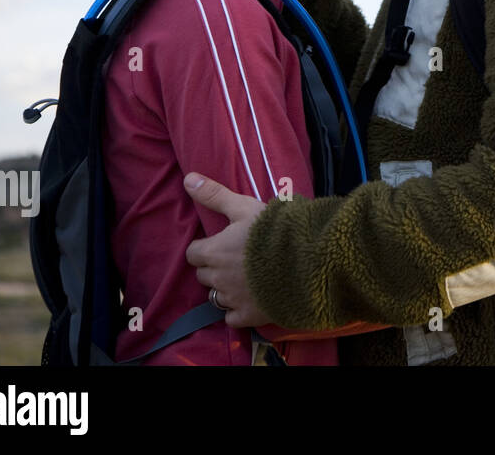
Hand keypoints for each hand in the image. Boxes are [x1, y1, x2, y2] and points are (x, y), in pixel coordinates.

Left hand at [184, 172, 271, 328]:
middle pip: (203, 275)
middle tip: (236, 258)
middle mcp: (217, 278)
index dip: (205, 247)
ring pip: (216, 297)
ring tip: (246, 278)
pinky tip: (253, 298)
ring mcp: (232, 299)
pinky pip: (231, 317)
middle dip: (214, 267)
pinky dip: (238, 310)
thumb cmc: (274, 230)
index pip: (193, 253)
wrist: (306, 260)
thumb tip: (188, 178)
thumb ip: (215, 195)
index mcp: (214, 251)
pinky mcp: (248, 316)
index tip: (221, 243)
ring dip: (226, 288)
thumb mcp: (244, 207)